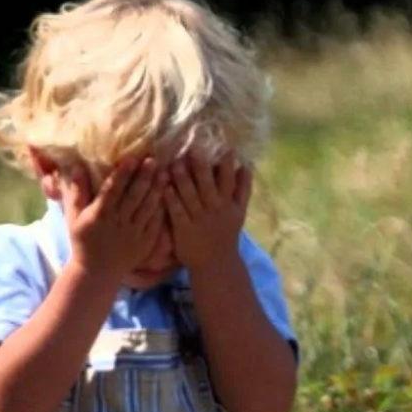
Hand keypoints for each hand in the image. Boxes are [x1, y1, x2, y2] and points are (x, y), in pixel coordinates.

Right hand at [61, 158, 165, 280]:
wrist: (97, 272)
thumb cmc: (83, 240)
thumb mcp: (74, 217)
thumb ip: (77, 193)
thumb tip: (77, 167)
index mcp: (99, 215)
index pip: (112, 191)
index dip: (122, 175)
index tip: (131, 158)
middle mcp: (118, 223)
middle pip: (133, 196)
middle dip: (143, 177)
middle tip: (153, 160)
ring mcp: (134, 233)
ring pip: (147, 207)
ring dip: (157, 189)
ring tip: (164, 172)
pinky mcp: (145, 242)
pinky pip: (156, 222)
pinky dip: (162, 208)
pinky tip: (169, 194)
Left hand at [163, 151, 251, 271]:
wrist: (216, 264)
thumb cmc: (226, 234)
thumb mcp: (239, 212)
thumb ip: (243, 189)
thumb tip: (248, 165)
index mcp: (228, 204)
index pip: (229, 180)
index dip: (226, 163)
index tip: (223, 147)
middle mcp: (214, 209)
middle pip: (207, 184)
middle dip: (200, 166)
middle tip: (192, 148)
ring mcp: (198, 219)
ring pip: (190, 195)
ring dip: (182, 178)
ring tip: (174, 162)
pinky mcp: (183, 229)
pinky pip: (176, 210)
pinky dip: (171, 197)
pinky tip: (164, 185)